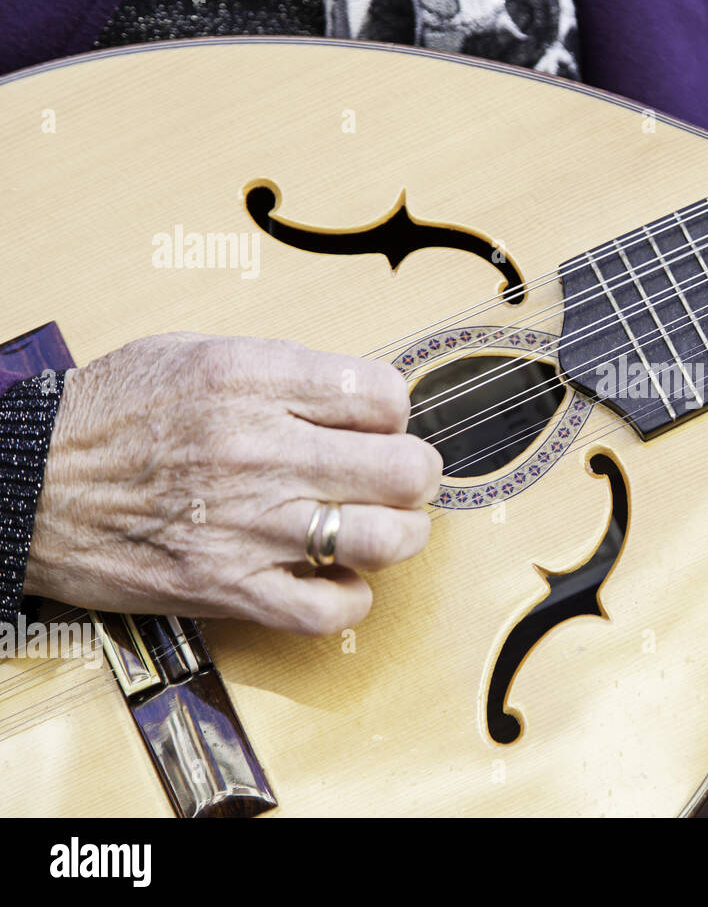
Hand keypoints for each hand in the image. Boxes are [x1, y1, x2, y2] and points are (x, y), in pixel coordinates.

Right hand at [24, 333, 440, 633]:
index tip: (378, 425)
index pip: (386, 394)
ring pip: (388, 539)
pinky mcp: (229, 588)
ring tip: (378, 526)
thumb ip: (283, 369)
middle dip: (414, 474)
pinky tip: (335, 576)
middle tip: (396, 478)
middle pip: (406, 470)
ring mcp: (249, 525)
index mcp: (253, 380)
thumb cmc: (108, 415)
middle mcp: (260, 451)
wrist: (24, 485)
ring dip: (398, 535)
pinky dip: (350, 596)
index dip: (394, 413)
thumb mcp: (193, 353)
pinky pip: (333, 609)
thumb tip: (359, 394)